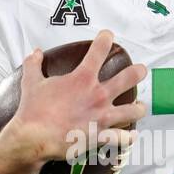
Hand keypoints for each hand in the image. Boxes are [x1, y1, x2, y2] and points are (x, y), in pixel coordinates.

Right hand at [0, 30, 146, 164]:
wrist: (34, 138)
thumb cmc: (33, 111)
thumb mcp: (31, 83)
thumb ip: (34, 65)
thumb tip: (34, 53)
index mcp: (82, 79)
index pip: (98, 51)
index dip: (105, 40)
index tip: (108, 35)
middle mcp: (97, 95)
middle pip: (128, 78)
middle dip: (138, 72)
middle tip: (142, 70)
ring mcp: (102, 116)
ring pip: (132, 110)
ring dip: (139, 108)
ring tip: (141, 107)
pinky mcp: (100, 135)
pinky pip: (122, 138)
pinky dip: (128, 137)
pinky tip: (132, 135)